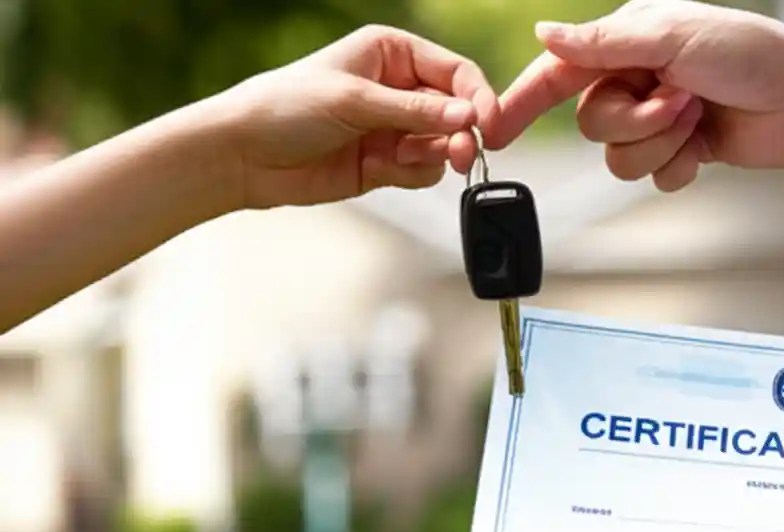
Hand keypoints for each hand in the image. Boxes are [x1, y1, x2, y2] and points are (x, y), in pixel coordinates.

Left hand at [210, 25, 499, 207]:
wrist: (243, 156)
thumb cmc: (286, 108)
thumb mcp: (354, 101)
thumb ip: (415, 111)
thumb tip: (469, 115)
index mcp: (392, 53)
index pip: (455, 73)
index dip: (477, 98)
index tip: (487, 125)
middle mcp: (398, 88)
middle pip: (457, 112)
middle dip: (460, 134)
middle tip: (462, 155)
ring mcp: (393, 127)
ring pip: (443, 145)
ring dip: (433, 156)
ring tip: (400, 160)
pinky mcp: (385, 163)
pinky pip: (422, 170)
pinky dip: (411, 174)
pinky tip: (380, 171)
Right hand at [492, 0, 783, 191]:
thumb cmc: (750, 55)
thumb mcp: (672, 35)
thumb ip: (603, 41)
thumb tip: (544, 34)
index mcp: (627, 42)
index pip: (559, 72)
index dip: (523, 101)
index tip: (494, 129)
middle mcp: (637, 78)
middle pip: (591, 124)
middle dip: (636, 121)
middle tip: (680, 101)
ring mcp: (658, 117)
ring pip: (619, 156)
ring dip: (660, 143)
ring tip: (698, 120)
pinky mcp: (680, 150)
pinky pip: (652, 176)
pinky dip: (679, 166)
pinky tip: (706, 147)